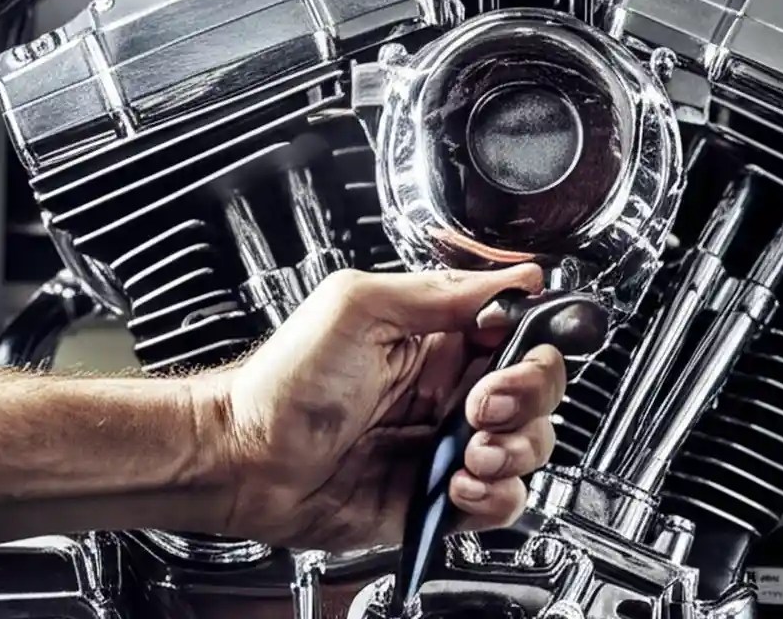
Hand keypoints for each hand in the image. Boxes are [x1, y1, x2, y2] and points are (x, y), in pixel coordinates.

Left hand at [202, 265, 566, 549]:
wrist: (245, 461)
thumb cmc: (282, 384)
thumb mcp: (357, 307)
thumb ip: (438, 291)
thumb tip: (513, 279)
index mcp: (437, 339)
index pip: (520, 336)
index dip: (530, 350)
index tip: (509, 361)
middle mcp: (449, 392)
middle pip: (537, 394)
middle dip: (525, 402)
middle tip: (482, 409)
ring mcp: (445, 447)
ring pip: (527, 450)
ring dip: (512, 453)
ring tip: (469, 455)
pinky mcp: (437, 499)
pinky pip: (498, 503)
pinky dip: (493, 498)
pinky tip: (457, 487)